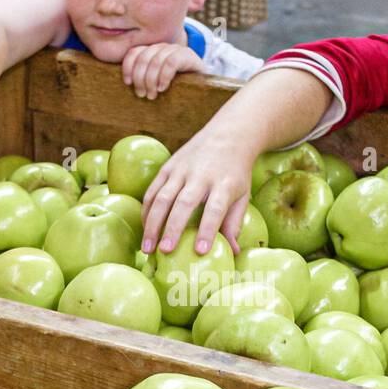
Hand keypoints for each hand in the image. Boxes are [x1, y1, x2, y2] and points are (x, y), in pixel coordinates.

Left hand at [121, 42, 203, 100]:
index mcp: (151, 51)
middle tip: (142, 95)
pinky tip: (163, 88)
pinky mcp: (187, 55)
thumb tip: (126, 87)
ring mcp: (174, 49)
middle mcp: (161, 47)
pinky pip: (170, 63)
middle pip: (143, 58)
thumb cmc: (175, 87)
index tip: (128, 83)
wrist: (203, 86)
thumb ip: (143, 80)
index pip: (134, 52)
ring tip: (152, 95)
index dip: (128, 67)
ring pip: (155, 61)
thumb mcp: (156, 83)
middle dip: (140, 78)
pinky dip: (164, 76)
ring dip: (151, 81)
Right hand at [141, 129, 252, 255]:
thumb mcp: (242, 195)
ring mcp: (182, 169)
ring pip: (163, 197)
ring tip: (147, 248)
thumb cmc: (235, 173)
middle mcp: (201, 175)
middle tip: (165, 251)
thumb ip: (234, 223)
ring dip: (152, 223)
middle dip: (173, 228)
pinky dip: (147, 210)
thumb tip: (233, 252)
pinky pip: (153, 190)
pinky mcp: (168, 166)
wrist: (227, 135)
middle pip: (184, 203)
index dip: (207, 230)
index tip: (200, 251)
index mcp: (224, 184)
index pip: (215, 209)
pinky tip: (145, 228)